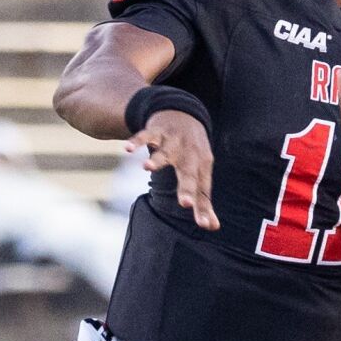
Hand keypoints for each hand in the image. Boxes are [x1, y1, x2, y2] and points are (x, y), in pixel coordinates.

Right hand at [127, 109, 218, 229]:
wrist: (184, 113)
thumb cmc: (192, 152)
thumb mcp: (201, 173)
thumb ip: (203, 201)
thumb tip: (213, 227)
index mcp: (201, 166)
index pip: (202, 190)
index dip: (203, 208)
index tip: (205, 225)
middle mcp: (189, 154)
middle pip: (188, 173)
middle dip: (186, 188)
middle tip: (185, 204)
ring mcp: (172, 141)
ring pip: (165, 152)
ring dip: (156, 160)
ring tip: (146, 168)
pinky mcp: (157, 131)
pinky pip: (145, 135)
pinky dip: (136, 141)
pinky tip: (127, 149)